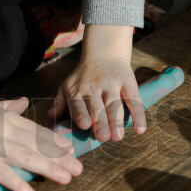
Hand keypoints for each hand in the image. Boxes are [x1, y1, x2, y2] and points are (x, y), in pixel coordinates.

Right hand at [0, 94, 81, 190]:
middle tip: (80, 168)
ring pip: (27, 157)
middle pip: (38, 145)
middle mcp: (5, 129)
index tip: (72, 150)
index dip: (55, 141)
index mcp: (6, 117)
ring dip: (48, 169)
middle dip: (60, 158)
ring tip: (67, 178)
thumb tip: (23, 102)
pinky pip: (2, 173)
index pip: (37, 130)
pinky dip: (17, 183)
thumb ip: (6, 107)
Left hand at [47, 25, 145, 141]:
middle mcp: (94, 88)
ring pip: (115, 105)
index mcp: (77, 91)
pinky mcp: (128, 83)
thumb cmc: (83, 77)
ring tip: (118, 136)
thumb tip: (50, 117)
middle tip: (103, 137)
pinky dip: (138, 115)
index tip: (84, 125)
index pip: (78, 104)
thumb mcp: (66, 86)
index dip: (81, 114)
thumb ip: (59, 103)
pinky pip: (134, 100)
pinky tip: (140, 129)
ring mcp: (112, 85)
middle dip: (100, 122)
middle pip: (98, 107)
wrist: (104, 53)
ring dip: (116, 121)